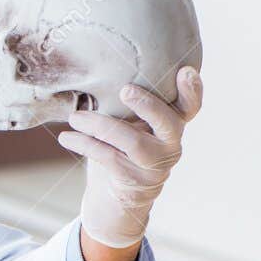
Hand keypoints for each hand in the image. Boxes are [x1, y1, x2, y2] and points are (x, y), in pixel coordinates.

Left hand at [57, 66, 203, 248]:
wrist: (123, 189)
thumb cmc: (126, 142)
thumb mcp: (134, 121)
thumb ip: (130, 103)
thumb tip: (97, 71)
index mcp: (173, 122)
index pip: (191, 106)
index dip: (193, 90)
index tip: (185, 71)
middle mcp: (170, 143)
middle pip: (169, 123)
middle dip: (149, 105)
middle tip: (126, 89)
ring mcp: (154, 163)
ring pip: (132, 142)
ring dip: (100, 126)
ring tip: (75, 117)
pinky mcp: (133, 178)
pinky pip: (108, 157)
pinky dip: (85, 144)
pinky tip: (67, 137)